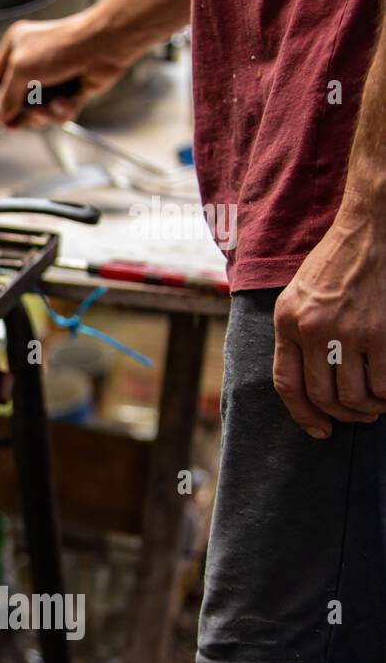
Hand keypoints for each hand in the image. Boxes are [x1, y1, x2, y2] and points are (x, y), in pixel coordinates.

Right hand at [0, 12, 138, 130]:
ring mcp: (52, 78)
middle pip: (14, 102)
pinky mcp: (70, 91)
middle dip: (18, 114)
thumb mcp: (22, 70)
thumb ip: (4, 97)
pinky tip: (67, 101)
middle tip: (16, 122)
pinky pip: (58, 113)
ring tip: (48, 107)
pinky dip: (61, 111)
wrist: (104, 46)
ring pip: (36, 111)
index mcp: (16, 48)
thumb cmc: (63, 47)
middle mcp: (33, 63)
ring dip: (42, 114)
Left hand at [273, 192, 385, 437]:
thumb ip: (294, 334)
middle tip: (357, 416)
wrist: (371, 232)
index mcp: (288, 322)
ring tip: (376, 405)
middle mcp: (314, 329)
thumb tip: (304, 382)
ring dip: (368, 409)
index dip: (302, 415)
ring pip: (356, 395)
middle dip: (342, 416)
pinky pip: (384, 382)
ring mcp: (350, 331)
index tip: (318, 430)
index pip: (287, 385)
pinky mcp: (384, 332)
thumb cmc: (336, 264)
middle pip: (324, 396)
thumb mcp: (297, 296)